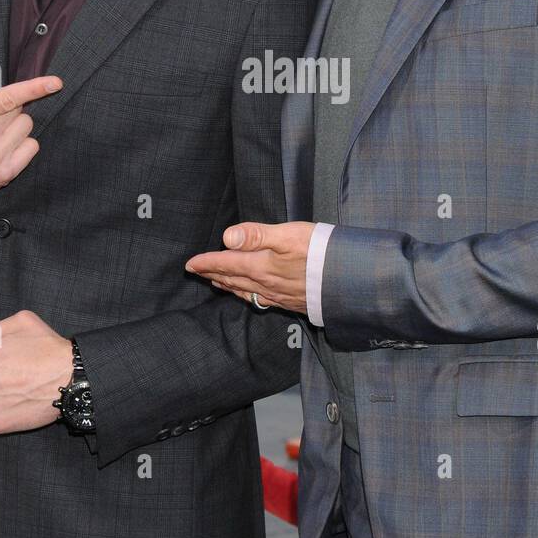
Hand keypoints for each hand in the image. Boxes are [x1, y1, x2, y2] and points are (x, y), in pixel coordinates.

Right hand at [0, 75, 61, 211]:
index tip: (54, 82)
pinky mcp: (4, 174)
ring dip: (16, 124)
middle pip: (18, 111)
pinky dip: (23, 142)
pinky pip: (31, 148)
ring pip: (26, 127)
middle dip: (8, 108)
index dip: (34, 87)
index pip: (7, 98)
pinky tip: (5, 145)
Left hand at [185, 222, 312, 313]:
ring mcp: (277, 295)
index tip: (190, 264)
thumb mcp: (287, 235)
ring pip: (244, 291)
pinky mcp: (290, 301)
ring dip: (227, 285)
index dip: (206, 263)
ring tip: (215, 282)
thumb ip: (256, 235)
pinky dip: (247, 296)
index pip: (226, 263)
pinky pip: (260, 300)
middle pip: (232, 278)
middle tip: (196, 272)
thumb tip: (227, 237)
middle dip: (212, 274)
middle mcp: (265, 283)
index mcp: (261, 266)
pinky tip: (249, 296)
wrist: (348, 279)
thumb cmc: (320, 251)